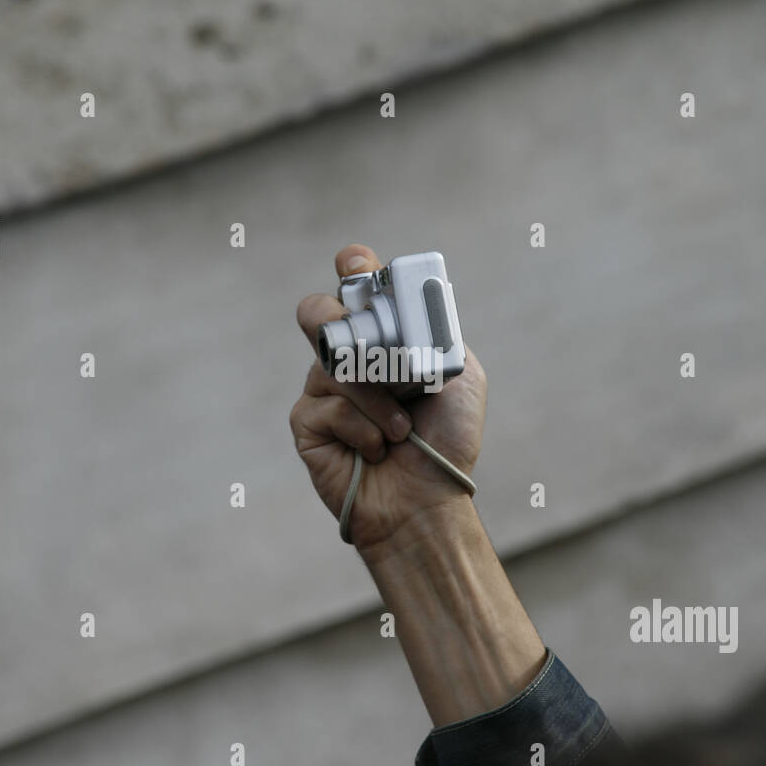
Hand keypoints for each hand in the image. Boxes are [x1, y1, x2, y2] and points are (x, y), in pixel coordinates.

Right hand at [289, 244, 487, 551]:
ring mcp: (322, 390)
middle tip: (370, 352)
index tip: (355, 264)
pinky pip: (324, 406)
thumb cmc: (447, 441)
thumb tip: (408, 306)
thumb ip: (435, 332)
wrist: (428, 501)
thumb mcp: (458, 374)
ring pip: (331, 365)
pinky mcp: (307, 424)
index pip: (356, 286)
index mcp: (383, 338)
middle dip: (337, 320)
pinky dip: (360, 428)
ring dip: (375, 399)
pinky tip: (376, 450)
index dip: (352, 266)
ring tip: (401, 431)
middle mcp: (347, 358)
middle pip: (318, 312)